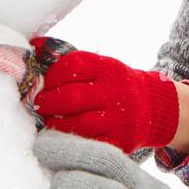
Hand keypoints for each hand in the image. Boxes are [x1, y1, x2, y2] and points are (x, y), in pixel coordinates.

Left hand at [32, 49, 180, 152]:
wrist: (154, 107)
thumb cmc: (117, 86)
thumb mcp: (103, 67)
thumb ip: (72, 62)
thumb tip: (34, 43)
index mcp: (110, 69)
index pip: (73, 67)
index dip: (52, 75)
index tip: (45, 83)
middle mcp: (116, 92)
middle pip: (72, 97)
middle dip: (48, 102)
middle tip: (40, 105)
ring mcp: (120, 119)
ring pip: (79, 124)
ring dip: (56, 124)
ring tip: (49, 121)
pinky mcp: (120, 141)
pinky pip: (90, 145)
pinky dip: (72, 142)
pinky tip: (64, 138)